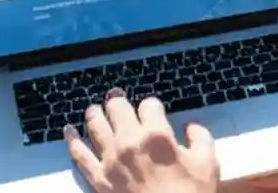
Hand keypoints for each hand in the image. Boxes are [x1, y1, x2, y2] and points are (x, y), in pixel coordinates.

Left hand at [65, 90, 219, 192]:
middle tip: (118, 99)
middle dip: (119, 101)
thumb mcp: (208, 163)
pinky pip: (79, 154)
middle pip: (117, 108)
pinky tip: (69, 130)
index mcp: (157, 135)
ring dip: (95, 114)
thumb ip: (200, 137)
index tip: (154, 111)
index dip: (153, 106)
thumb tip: (190, 126)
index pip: (149, 105)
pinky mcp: (98, 178)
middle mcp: (130, 141)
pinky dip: (72, 140)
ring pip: (96, 125)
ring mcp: (111, 160)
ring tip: (95, 109)